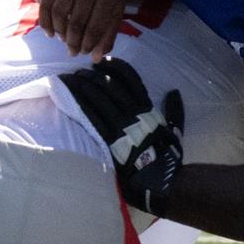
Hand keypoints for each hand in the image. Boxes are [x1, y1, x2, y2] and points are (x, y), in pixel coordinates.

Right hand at [36, 0, 126, 57]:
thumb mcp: (114, 13)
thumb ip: (107, 36)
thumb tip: (96, 59)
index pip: (96, 27)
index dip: (89, 44)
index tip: (84, 52)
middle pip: (76, 22)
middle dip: (73, 42)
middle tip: (72, 51)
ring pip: (59, 14)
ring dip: (60, 32)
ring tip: (64, 39)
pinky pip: (46, 4)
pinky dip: (45, 22)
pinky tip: (50, 33)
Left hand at [58, 57, 183, 216]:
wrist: (158, 181)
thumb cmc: (166, 157)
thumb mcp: (176, 130)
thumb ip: (175, 111)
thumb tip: (174, 93)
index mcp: (148, 108)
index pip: (130, 78)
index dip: (113, 67)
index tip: (100, 63)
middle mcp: (133, 112)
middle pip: (108, 84)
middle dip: (90, 75)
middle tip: (78, 72)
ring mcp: (120, 125)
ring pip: (96, 97)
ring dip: (79, 85)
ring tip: (67, 80)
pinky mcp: (108, 140)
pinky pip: (90, 116)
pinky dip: (77, 103)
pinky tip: (66, 96)